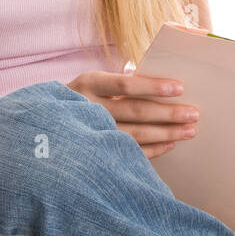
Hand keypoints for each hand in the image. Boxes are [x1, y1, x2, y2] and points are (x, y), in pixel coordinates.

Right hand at [67, 69, 199, 158]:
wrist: (40, 127)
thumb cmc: (79, 99)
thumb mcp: (92, 84)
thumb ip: (119, 83)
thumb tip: (161, 82)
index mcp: (89, 82)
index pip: (125, 84)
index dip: (153, 86)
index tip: (179, 87)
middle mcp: (88, 107)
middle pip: (134, 111)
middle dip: (167, 113)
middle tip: (194, 114)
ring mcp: (90, 133)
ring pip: (133, 135)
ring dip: (164, 133)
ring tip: (189, 131)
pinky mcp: (93, 153)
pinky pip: (128, 153)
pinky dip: (151, 150)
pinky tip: (169, 145)